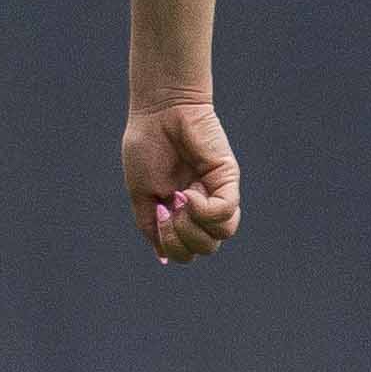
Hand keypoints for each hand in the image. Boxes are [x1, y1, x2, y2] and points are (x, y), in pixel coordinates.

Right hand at [123, 101, 240, 263]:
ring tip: (179, 200)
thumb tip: (165, 258)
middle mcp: (203, 207)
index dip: (170, 245)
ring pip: (220, 236)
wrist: (159, 113)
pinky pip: (224, 213)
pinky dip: (203, 211)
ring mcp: (218, 194)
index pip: (188, 251)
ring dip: (193, 227)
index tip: (157, 214)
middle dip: (180, 238)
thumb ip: (152, 227)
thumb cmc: (147, 147)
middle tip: (167, 208)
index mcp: (182, 213)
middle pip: (205, 248)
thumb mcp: (142, 195)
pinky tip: (188, 193)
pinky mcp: (228, 180)